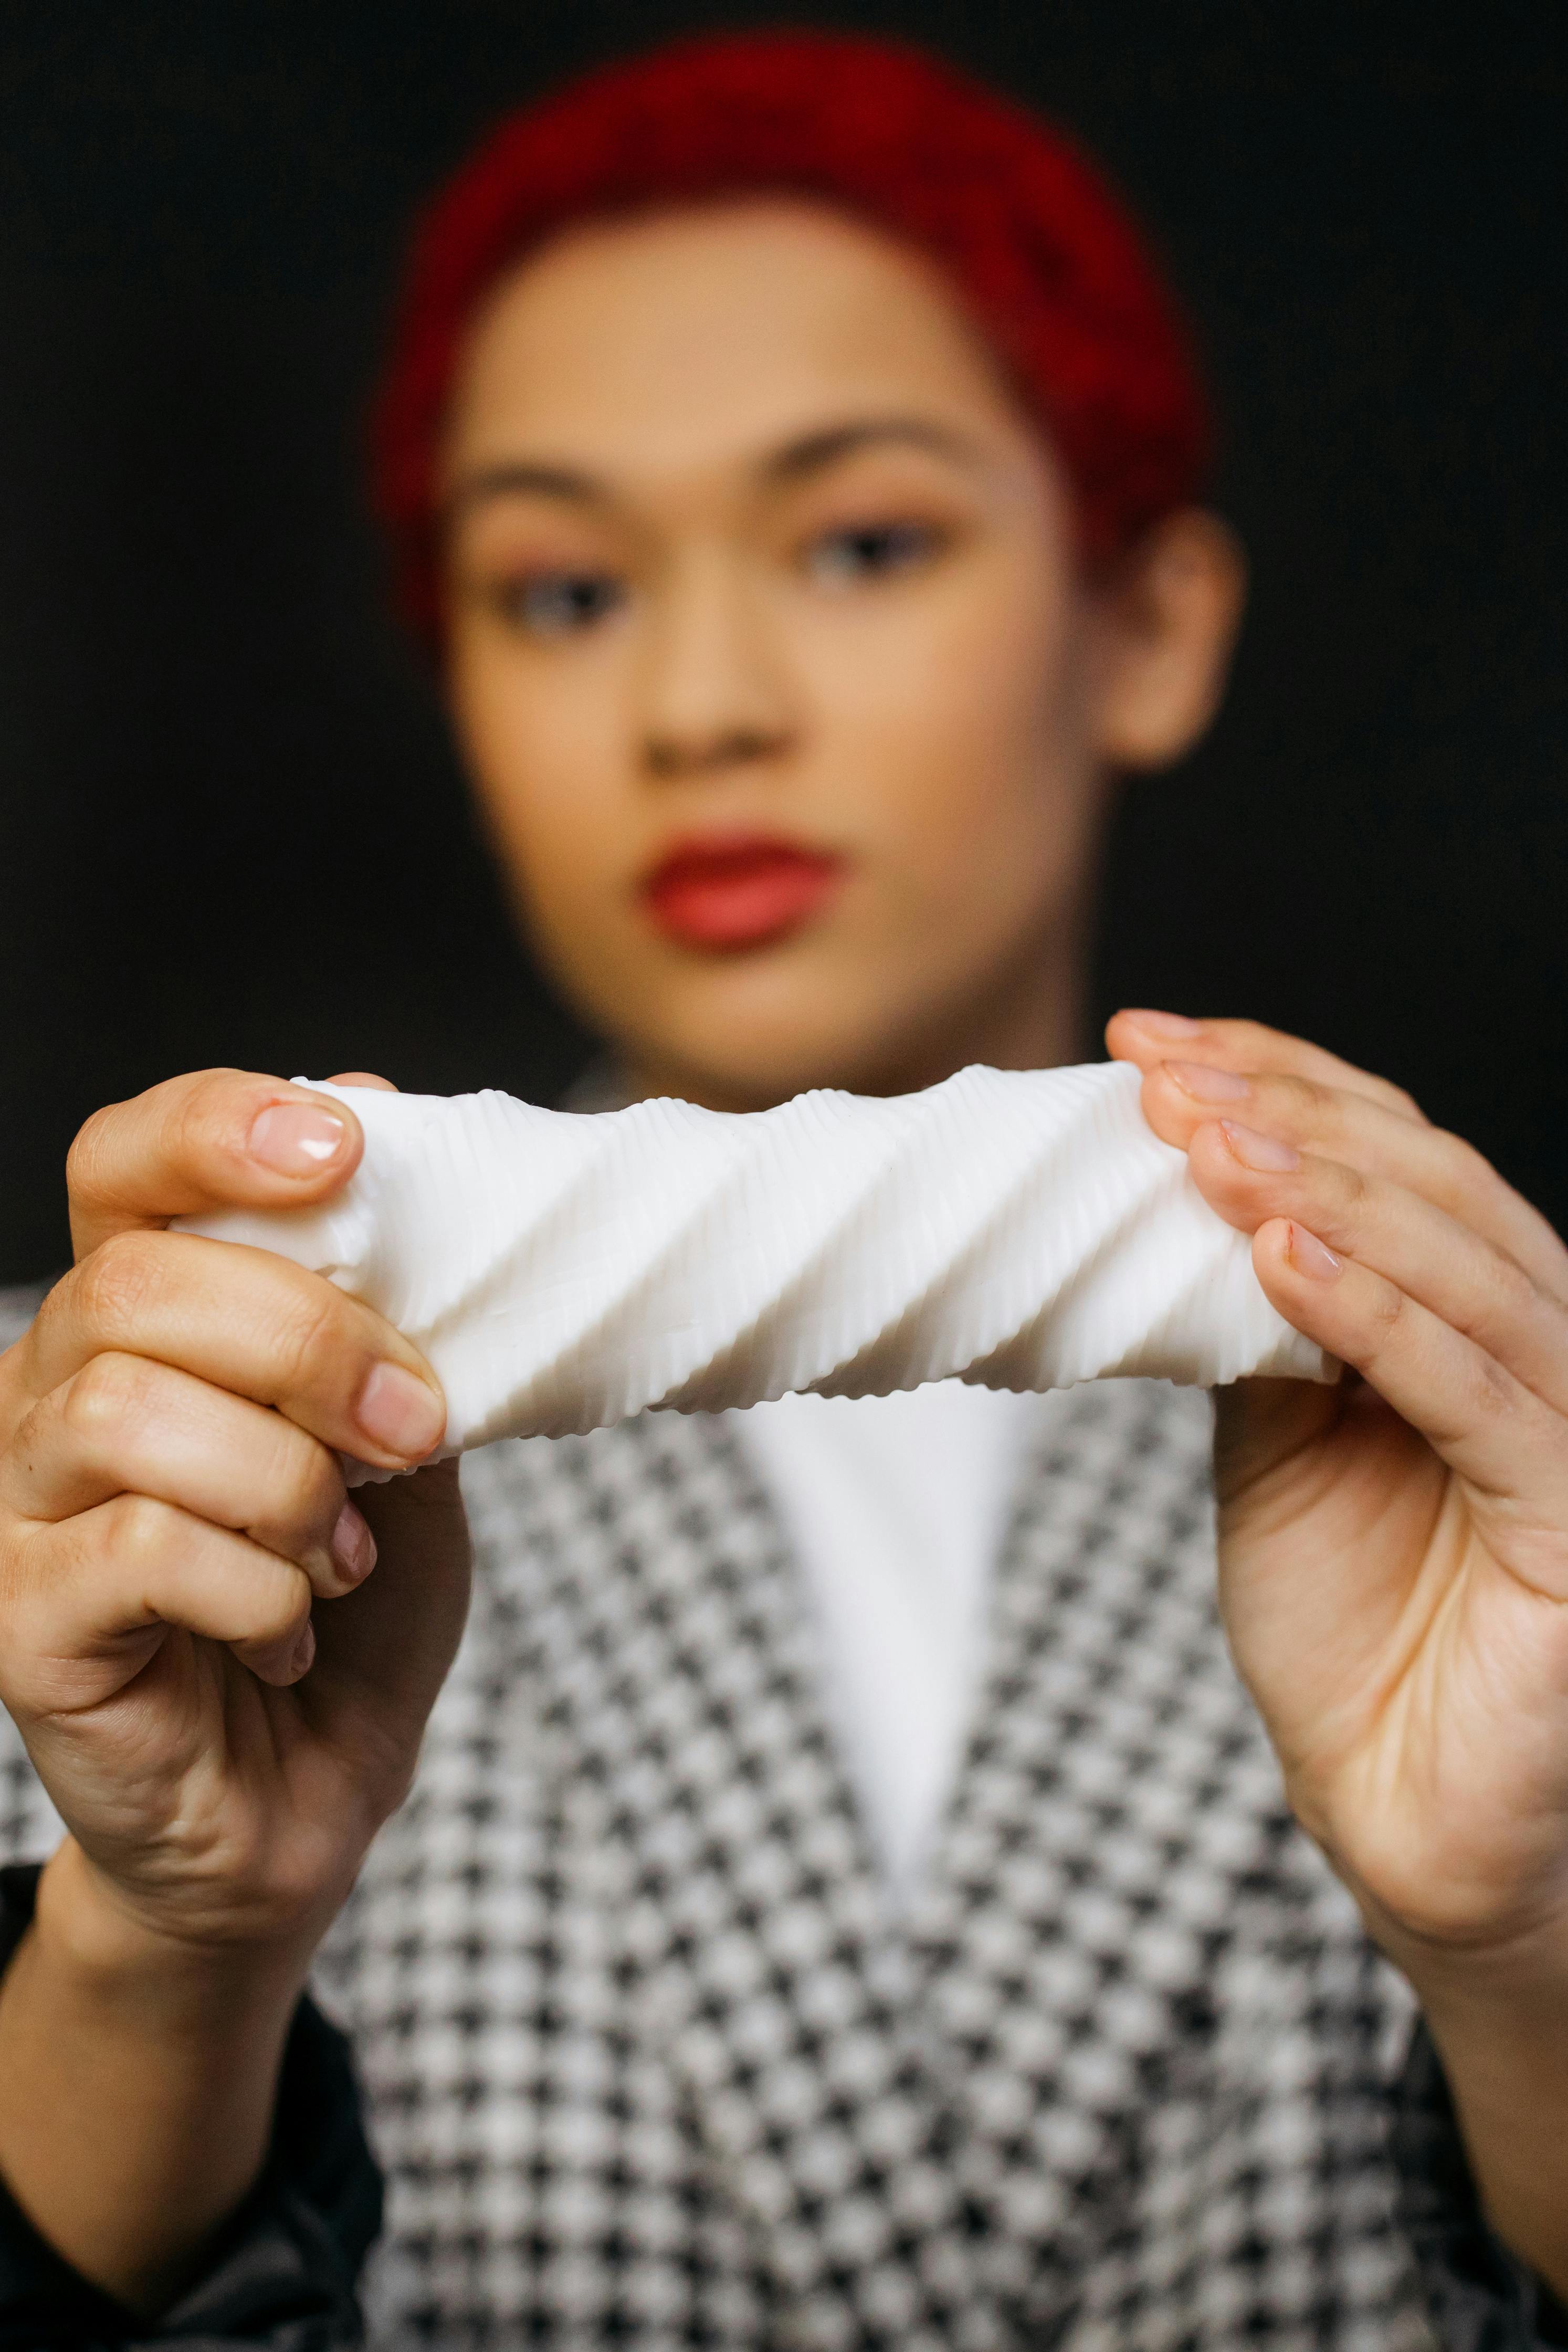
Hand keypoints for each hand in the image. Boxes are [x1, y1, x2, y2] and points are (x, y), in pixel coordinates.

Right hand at [0, 1068, 471, 1958]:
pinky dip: (258, 1589)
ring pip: (123, 1412)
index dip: (214, 1128)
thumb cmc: (348, 1601)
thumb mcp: (403, 1436)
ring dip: (285, 1479)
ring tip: (346, 1551)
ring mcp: (17, 1507)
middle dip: (308, 1342)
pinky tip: (293, 1631)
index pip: (119, 1165)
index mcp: (137, 1318)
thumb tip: (387, 1114)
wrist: (308, 1795)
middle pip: (133, 1283)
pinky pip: (138, 1550)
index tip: (340, 1146)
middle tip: (415, 1425)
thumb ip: (390, 1304)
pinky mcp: (19, 1621)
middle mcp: (47, 1389)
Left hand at [1109, 1008, 1567, 2286]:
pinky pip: (1472, 1392)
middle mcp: (1536, 1349)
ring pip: (1457, 1268)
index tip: (1145, 1042)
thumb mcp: (1278, 1447)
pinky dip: (1374, 1314)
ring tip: (1203, 1138)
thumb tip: (1178, 1200)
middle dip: (1284, 1116)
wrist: (1405, 1820)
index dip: (1276, 1083)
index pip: (1389, 1159)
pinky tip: (1277, 1253)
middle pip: (1428, 1188)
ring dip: (1319, 1190)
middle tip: (1158, 1073)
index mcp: (1467, 1320)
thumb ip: (1257, 1329)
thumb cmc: (1351, 1636)